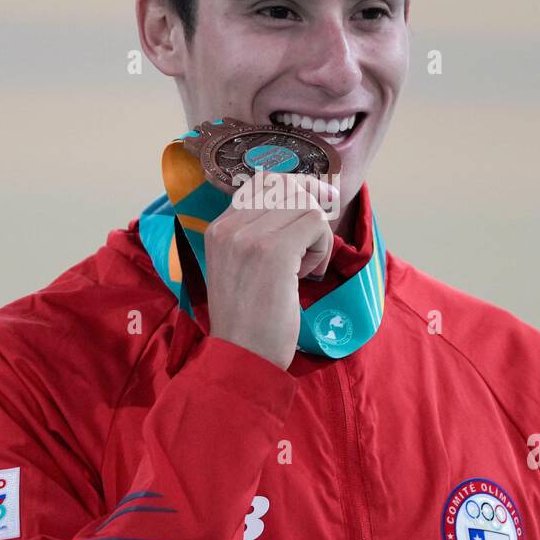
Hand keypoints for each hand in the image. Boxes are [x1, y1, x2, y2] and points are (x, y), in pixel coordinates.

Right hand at [203, 170, 337, 369]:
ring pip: (304, 203)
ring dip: (316, 234)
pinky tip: (307, 274)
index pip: (263, 183)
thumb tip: (299, 199)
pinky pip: (315, 223)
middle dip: (309, 211)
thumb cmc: (248, 319)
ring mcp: (249, 237)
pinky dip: (322, 246)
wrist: (242, 357)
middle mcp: (229, 227)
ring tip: (305, 266)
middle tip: (310, 247)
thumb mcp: (240, 267)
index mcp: (218, 228)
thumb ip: (256, 234)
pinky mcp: (274, 252)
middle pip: (287, 186)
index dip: (294, 193)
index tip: (307, 220)